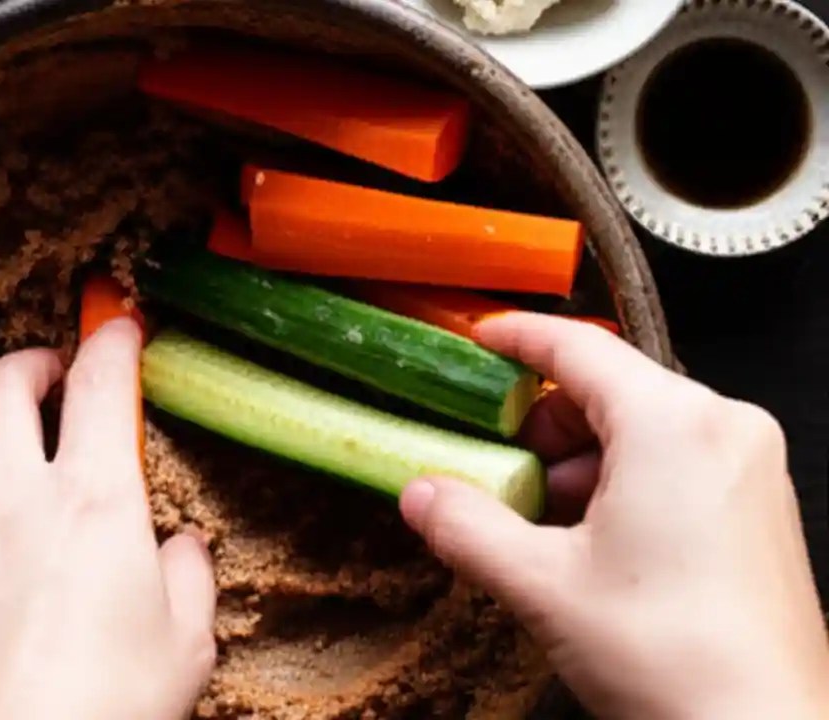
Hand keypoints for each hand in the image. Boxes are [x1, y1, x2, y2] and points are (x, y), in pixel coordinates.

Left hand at [0, 318, 216, 719]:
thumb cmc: (103, 717)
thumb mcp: (184, 646)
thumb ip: (187, 577)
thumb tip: (180, 547)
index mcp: (93, 503)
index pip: (101, 385)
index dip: (111, 343)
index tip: (118, 331)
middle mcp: (8, 501)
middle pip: (1, 387)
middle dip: (28, 363)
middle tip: (46, 373)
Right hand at [400, 313, 828, 719]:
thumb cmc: (678, 659)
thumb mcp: (542, 586)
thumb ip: (467, 527)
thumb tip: (422, 495)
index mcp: (673, 424)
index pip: (578, 349)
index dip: (517, 339)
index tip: (480, 340)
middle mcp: (723, 430)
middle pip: (608, 391)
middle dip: (540, 427)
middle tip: (492, 468)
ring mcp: (749, 468)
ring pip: (640, 431)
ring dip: (577, 464)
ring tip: (537, 523)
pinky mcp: (757, 508)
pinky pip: (674, 465)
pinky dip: (620, 485)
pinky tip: (588, 543)